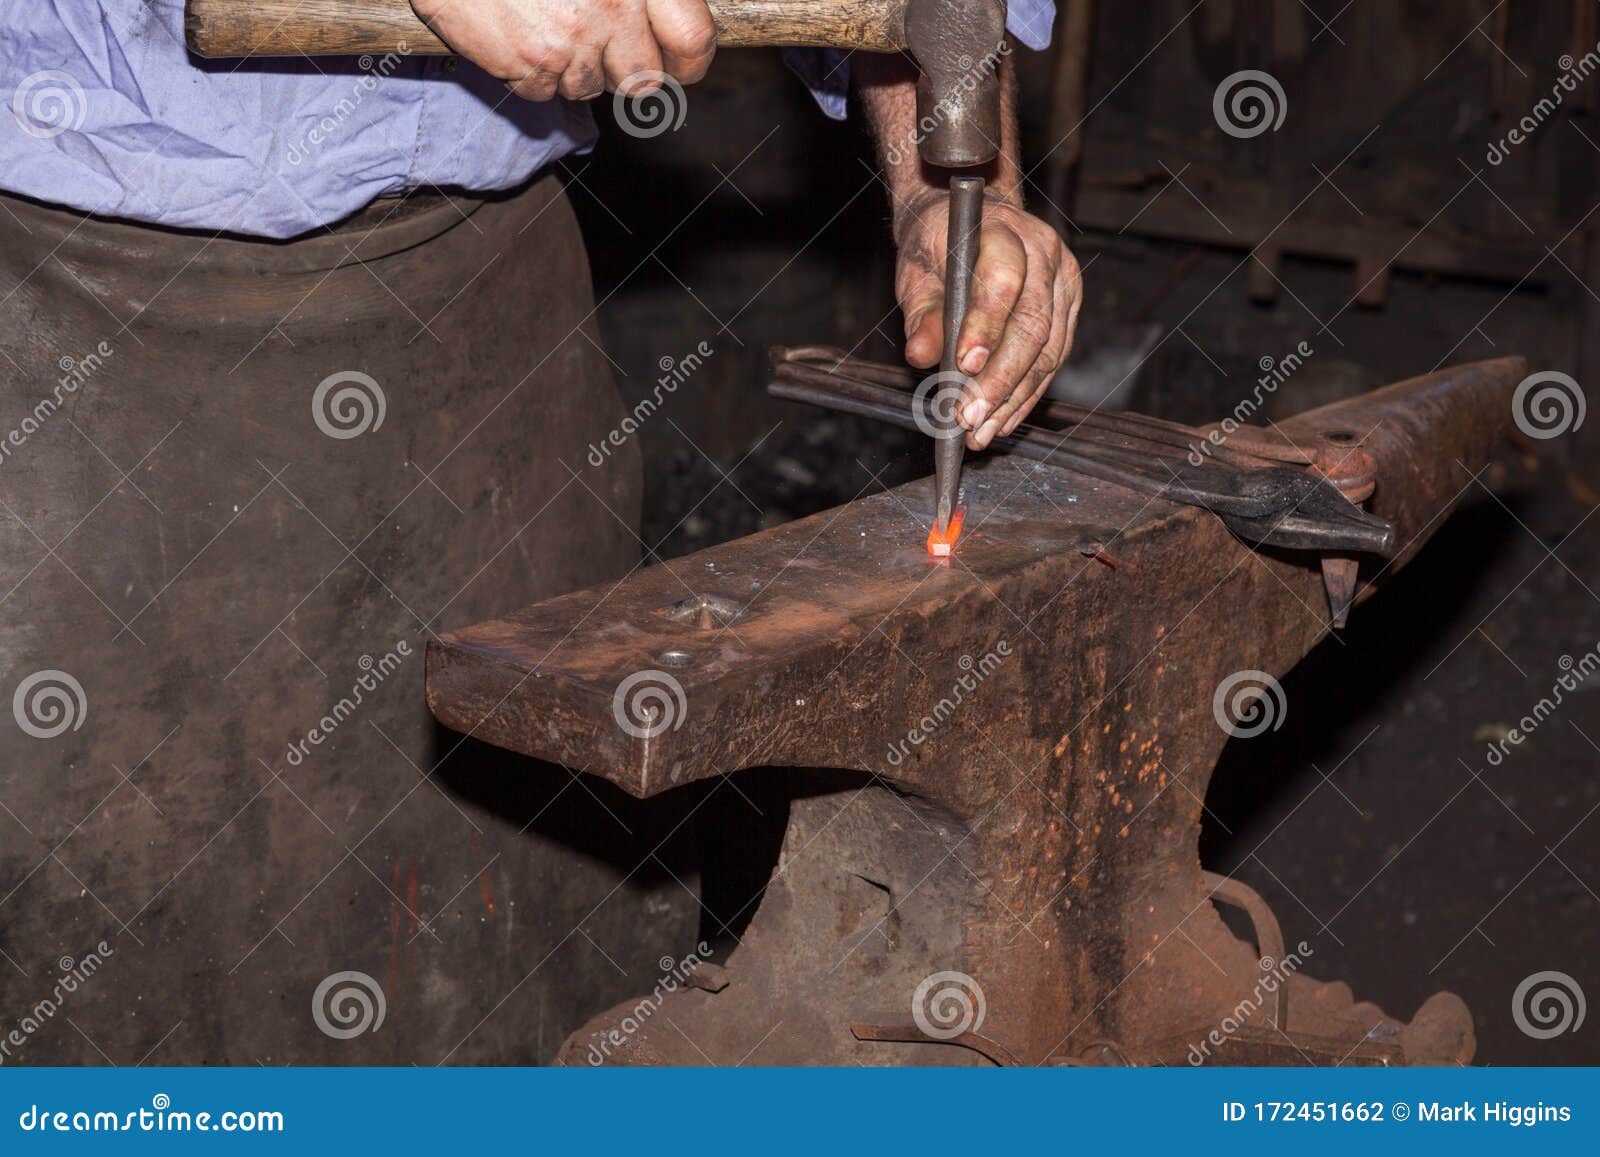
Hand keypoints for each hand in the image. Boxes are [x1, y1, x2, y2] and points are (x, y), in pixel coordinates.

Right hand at [411, 0, 716, 101]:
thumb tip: (672, 26)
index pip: (692, 39)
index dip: (689, 60)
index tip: (679, 61)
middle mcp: (610, 9)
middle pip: (644, 81)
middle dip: (628, 70)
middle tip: (606, 45)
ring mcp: (568, 43)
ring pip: (591, 88)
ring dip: (575, 67)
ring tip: (547, 19)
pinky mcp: (526, 66)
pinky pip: (545, 92)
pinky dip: (533, 71)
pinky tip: (517, 30)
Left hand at [894, 192, 1082, 450]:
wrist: (972, 220)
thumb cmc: (941, 243)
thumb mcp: (917, 270)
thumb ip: (922, 314)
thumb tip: (922, 355)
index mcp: (1003, 231)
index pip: (1003, 280)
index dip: (985, 325)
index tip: (964, 365)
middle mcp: (1043, 253)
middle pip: (1032, 324)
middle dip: (999, 379)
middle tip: (969, 416)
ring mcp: (1064, 281)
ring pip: (1049, 349)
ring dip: (1014, 397)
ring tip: (982, 431)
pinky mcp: (1070, 307)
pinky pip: (1055, 358)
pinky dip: (1027, 393)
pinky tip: (1003, 419)